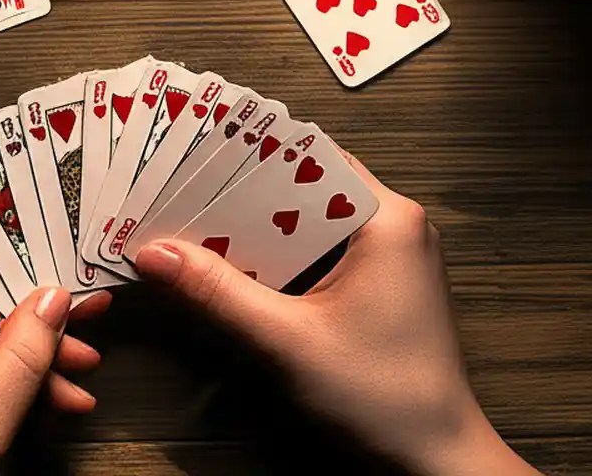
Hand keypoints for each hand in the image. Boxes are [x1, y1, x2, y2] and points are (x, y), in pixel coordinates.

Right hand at [132, 150, 538, 475]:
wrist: (437, 461)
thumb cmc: (386, 399)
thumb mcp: (287, 341)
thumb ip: (217, 293)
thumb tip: (155, 253)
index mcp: (387, 220)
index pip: (307, 155)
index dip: (246, 150)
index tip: (193, 148)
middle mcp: (391, 226)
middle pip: (300, 186)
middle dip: (237, 191)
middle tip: (176, 188)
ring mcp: (385, 256)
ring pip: (303, 221)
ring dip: (251, 226)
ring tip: (191, 222)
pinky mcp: (374, 284)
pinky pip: (313, 252)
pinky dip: (271, 256)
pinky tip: (229, 266)